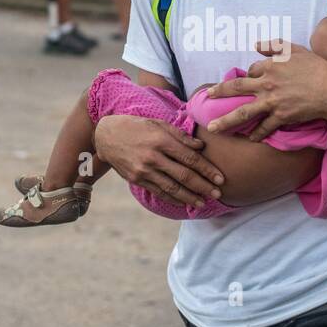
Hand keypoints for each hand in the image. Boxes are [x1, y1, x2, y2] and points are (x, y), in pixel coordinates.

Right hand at [92, 114, 224, 207]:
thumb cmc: (136, 126)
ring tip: (203, 202)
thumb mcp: (158, 123)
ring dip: (190, 197)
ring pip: (172, 188)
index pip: (190, 158)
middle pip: (184, 175)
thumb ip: (180, 135)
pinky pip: (159, 192)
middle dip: (203, 186)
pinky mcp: (137, 179)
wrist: (106, 136)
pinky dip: (173, 199)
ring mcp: (144, 170)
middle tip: (217, 193)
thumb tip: (201, 147)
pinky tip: (184, 202)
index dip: (207, 170)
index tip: (220, 178)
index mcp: (161, 140)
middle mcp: (153, 157)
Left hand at [203, 41, 326, 142]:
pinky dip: (256, 134)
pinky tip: (249, 139)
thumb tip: (256, 44)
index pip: (250, 71)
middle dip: (219, 93)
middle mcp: (267, 83)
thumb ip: (275, 45)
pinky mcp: (281, 116)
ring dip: (226, 121)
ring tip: (212, 128)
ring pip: (243, 112)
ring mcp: (273, 102)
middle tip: (207, 97)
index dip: (248, 76)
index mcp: (270, 65)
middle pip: (237, 88)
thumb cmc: (317, 69)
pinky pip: (264, 127)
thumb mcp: (296, 50)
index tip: (249, 81)